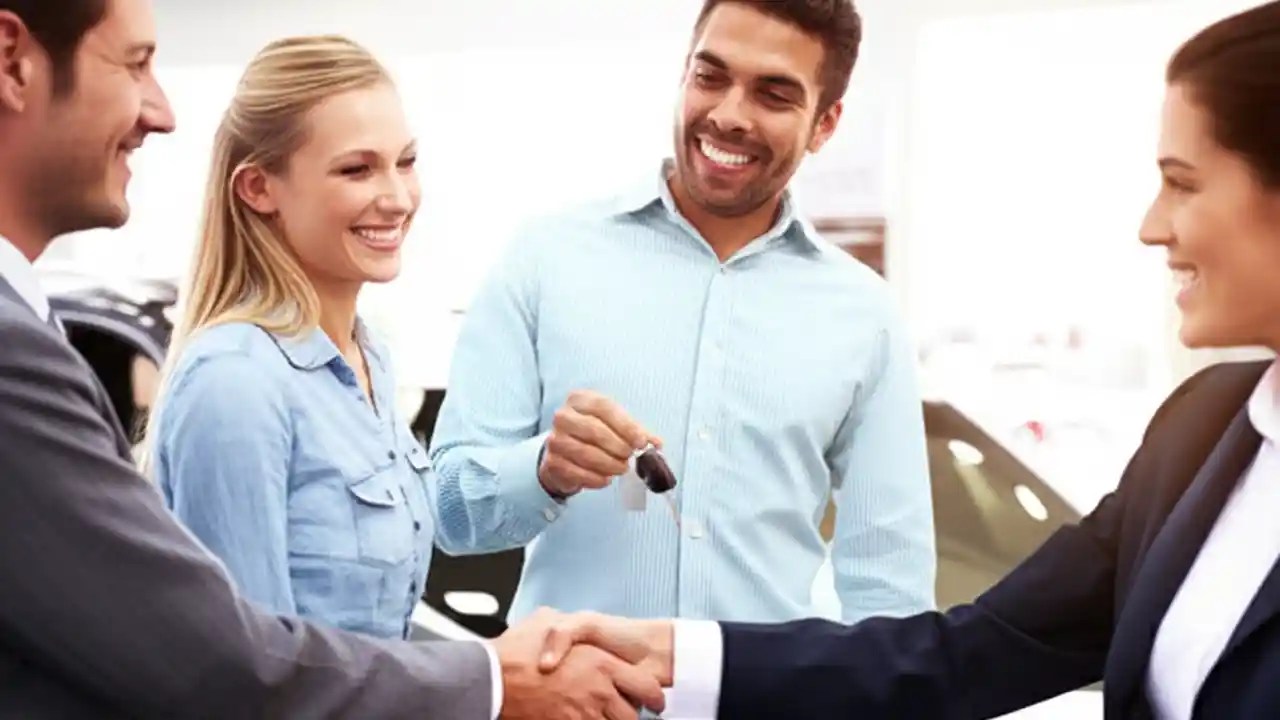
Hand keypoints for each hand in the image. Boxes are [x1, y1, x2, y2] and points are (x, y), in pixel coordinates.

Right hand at [496, 608, 665, 719]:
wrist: (493, 678)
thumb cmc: (517, 651)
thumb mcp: (546, 621)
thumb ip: (564, 624)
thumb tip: (563, 621)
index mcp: (601, 663)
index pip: (645, 687)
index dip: (654, 698)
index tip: (655, 702)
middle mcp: (598, 691)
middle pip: (632, 717)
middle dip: (630, 717)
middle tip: (625, 714)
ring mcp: (584, 714)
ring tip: (600, 716)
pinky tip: (581, 718)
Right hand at [539, 390, 662, 496]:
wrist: (564, 452)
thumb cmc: (593, 434)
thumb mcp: (614, 425)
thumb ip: (635, 432)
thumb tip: (656, 444)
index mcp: (580, 400)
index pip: (604, 408)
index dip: (626, 425)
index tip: (641, 441)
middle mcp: (564, 416)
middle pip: (594, 430)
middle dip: (618, 446)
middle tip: (630, 457)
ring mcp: (555, 439)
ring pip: (586, 453)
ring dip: (609, 464)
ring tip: (621, 468)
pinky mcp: (552, 462)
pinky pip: (577, 472)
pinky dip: (596, 478)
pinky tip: (606, 478)